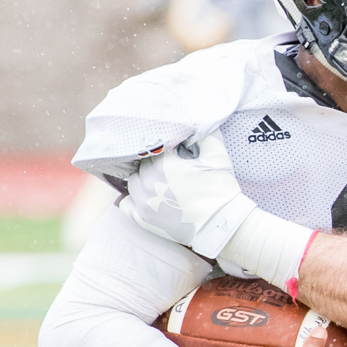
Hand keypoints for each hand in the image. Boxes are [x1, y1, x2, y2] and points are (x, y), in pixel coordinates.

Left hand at [121, 132, 258, 257]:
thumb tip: (197, 121)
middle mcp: (149, 183)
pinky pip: (125, 203)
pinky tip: (145, 195)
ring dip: (143, 178)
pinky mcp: (143, 219)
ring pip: (133, 181)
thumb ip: (205, 134)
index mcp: (164, 165)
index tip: (173, 150)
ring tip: (159, 180)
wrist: (222, 225)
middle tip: (169, 166)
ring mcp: (143, 202)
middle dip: (154, 162)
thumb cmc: (221, 190)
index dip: (165, 147)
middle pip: (142, 163)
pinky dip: (131, 198)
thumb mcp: (218, 156)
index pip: (154, 147)